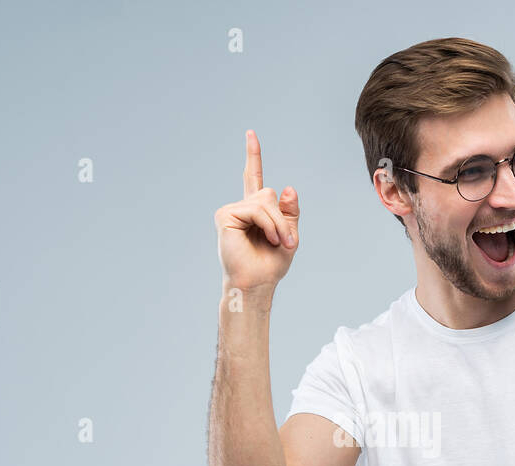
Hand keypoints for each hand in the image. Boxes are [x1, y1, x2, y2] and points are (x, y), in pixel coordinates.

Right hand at [214, 129, 299, 294]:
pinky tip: (267, 237)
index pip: (253, 177)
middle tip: (287, 242)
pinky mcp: (225, 215)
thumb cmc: (270, 265)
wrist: (257, 283)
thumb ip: (289, 212)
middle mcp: (241, 208)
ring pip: (264, 201)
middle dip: (282, 218)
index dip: (253, 156)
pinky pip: (256, 209)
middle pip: (268, 194)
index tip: (251, 133)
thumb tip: (287, 187)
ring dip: (277, 223)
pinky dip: (267, 224)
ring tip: (278, 242)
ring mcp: (231, 211)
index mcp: (254, 211)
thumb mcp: (289, 235)